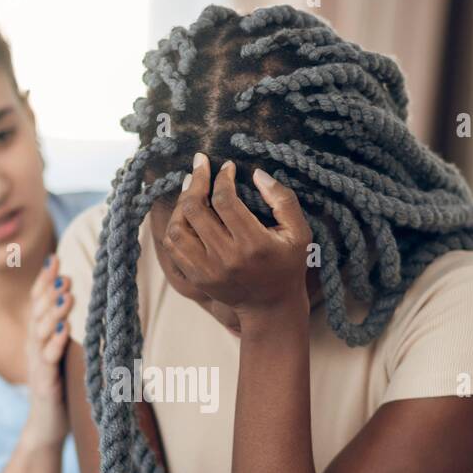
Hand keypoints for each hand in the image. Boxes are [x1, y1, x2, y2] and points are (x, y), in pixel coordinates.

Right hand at [23, 254, 73, 446]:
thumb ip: (68, 331)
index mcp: (38, 338)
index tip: (56, 259)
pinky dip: (55, 344)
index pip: (38, 303)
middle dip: (49, 291)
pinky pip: (48, 361)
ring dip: (53, 312)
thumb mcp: (63, 354)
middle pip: (37, 313)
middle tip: (63, 273)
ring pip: (41, 333)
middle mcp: (33, 348)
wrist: (48, 427)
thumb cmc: (61, 388)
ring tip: (66, 294)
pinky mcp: (44, 384)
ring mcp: (37, 365)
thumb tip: (85, 301)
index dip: (44, 281)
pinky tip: (65, 331)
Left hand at [161, 153, 313, 322]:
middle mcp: (227, 257)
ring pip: (178, 228)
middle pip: (195, 210)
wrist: (271, 307)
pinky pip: (173, 247)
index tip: (227, 167)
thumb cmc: (288, 266)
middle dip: (196, 181)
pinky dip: (175, 225)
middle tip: (200, 165)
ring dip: (181, 203)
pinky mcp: (196, 277)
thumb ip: (282, 200)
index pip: (225, 201)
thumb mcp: (299, 232)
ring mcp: (207, 269)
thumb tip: (257, 174)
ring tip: (191, 187)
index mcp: (253, 244)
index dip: (222, 178)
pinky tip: (184, 212)